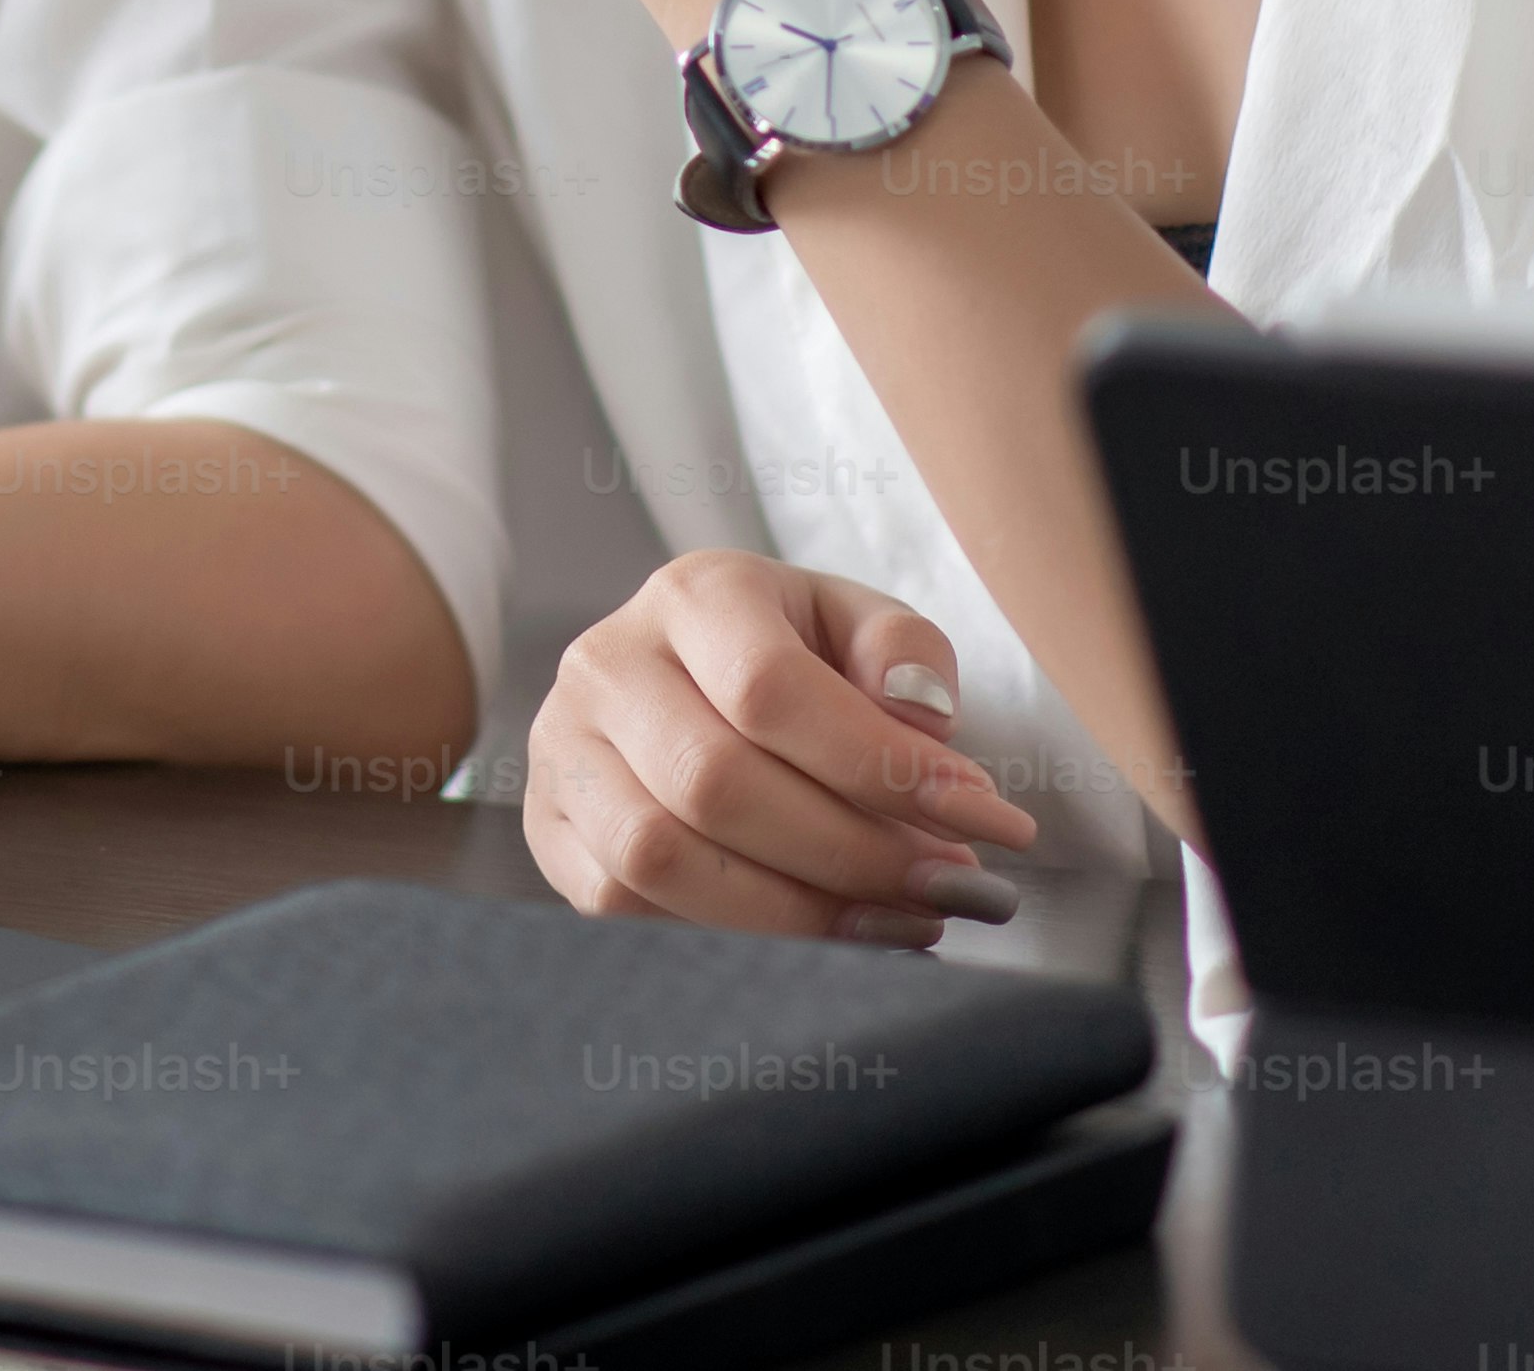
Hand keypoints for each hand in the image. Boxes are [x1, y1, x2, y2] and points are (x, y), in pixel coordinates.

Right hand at [527, 551, 1043, 943]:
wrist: (687, 682)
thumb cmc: (791, 657)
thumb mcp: (856, 626)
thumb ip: (905, 651)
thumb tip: (921, 714)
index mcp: (693, 594)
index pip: (772, 689)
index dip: (881, 768)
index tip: (983, 818)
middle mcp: (609, 664)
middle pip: (718, 785)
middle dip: (853, 854)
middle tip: (949, 888)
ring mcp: (564, 751)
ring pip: (662, 859)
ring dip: (796, 914)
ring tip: (898, 923)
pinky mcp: (551, 831)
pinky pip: (624, 911)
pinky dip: (729, 940)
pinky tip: (817, 940)